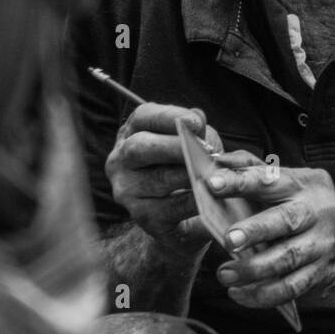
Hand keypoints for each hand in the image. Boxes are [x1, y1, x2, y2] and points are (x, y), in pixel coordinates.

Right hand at [105, 103, 221, 258]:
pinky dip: (193, 200)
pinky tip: (211, 195)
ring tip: (214, 172)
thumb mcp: (193, 144)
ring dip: (189, 174)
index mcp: (130, 134)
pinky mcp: (142, 217)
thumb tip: (198, 119)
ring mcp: (127, 191)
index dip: (168, 116)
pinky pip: (170, 208)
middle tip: (204, 149)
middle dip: (173, 146)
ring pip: (157, 179)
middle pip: (140, 147)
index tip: (196, 121)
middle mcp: (120, 161)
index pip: (142, 117)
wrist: (184, 215)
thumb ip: (196, 131)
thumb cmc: (185, 168)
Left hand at [207, 156, 334, 308]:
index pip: (271, 178)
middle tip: (228, 239)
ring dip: (253, 269)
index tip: (213, 184)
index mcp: (306, 183)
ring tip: (224, 274)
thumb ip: (252, 170)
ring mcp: (322, 243)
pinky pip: (290, 287)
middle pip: (286, 219)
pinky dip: (262, 294)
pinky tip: (239, 294)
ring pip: (287, 257)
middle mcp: (319, 210)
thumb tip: (216, 161)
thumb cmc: (305, 211)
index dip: (241, 181)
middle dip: (255, 229)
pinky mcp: (321, 273)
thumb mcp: (288, 184)